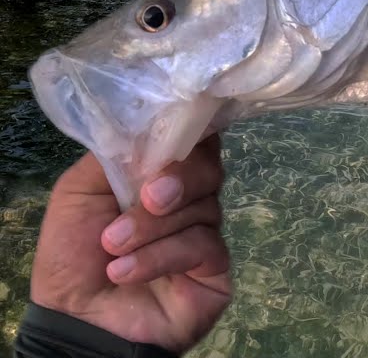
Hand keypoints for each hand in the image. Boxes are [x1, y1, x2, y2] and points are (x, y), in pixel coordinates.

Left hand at [30, 135, 231, 353]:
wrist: (75, 318)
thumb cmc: (72, 254)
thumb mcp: (79, 190)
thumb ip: (116, 154)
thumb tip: (157, 129)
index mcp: (159, 174)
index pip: (193, 139)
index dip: (189, 134)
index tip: (170, 142)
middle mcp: (188, 198)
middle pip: (209, 167)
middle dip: (177, 179)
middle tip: (148, 199)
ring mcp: (204, 231)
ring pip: (204, 206)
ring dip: (153, 227)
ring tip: (114, 249)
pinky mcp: (215, 266)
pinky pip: (203, 245)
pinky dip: (161, 256)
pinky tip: (127, 272)